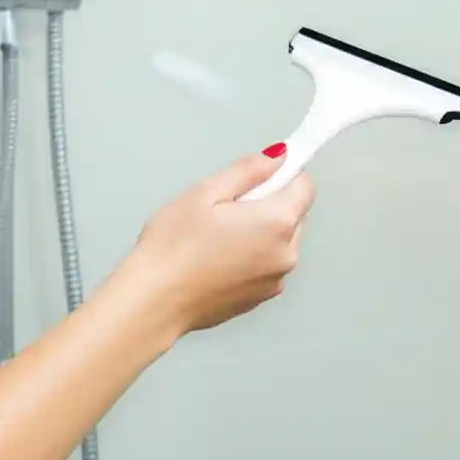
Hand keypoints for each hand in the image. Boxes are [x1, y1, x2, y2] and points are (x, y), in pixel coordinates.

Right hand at [128, 146, 315, 336]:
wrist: (154, 302)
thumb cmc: (172, 251)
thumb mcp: (206, 192)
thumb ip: (249, 170)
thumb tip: (277, 156)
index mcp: (277, 222)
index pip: (305, 186)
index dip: (285, 173)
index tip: (265, 172)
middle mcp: (285, 254)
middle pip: (294, 213)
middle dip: (268, 203)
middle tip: (226, 207)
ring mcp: (275, 279)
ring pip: (280, 240)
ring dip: (260, 231)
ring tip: (217, 235)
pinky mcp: (261, 297)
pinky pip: (266, 264)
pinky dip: (251, 256)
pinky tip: (216, 257)